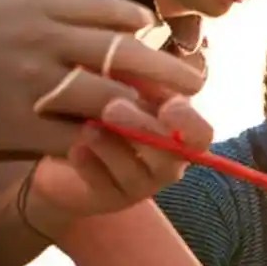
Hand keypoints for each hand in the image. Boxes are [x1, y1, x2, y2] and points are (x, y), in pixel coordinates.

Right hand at [0, 0, 204, 160]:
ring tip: (172, 122)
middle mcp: (41, 39)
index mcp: (38, 8)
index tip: (163, 39)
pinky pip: (78, 135)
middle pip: (127, 53)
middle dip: (169, 71)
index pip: (111, 11)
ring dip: (148, 111)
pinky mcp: (19, 124)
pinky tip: (122, 146)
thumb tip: (94, 2)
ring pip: (111, 97)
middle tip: (197, 85)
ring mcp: (32, 81)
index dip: (142, 28)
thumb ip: (46, 7)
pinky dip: (105, 142)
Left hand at [24, 97, 214, 237]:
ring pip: (136, 174)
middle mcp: (168, 162)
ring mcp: (140, 185)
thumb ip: (137, 80)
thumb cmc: (103, 106)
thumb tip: (144, 67)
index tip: (169, 105)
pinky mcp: (109, 199)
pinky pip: (104, 187)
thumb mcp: (122, 86)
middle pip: (170, 156)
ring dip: (113, 148)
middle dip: (143, 129)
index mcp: (179, 132)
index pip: (201, 135)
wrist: (66, 142)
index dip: (189, 123)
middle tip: (113, 107)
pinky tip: (75, 148)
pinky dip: (90, 166)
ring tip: (89, 127)